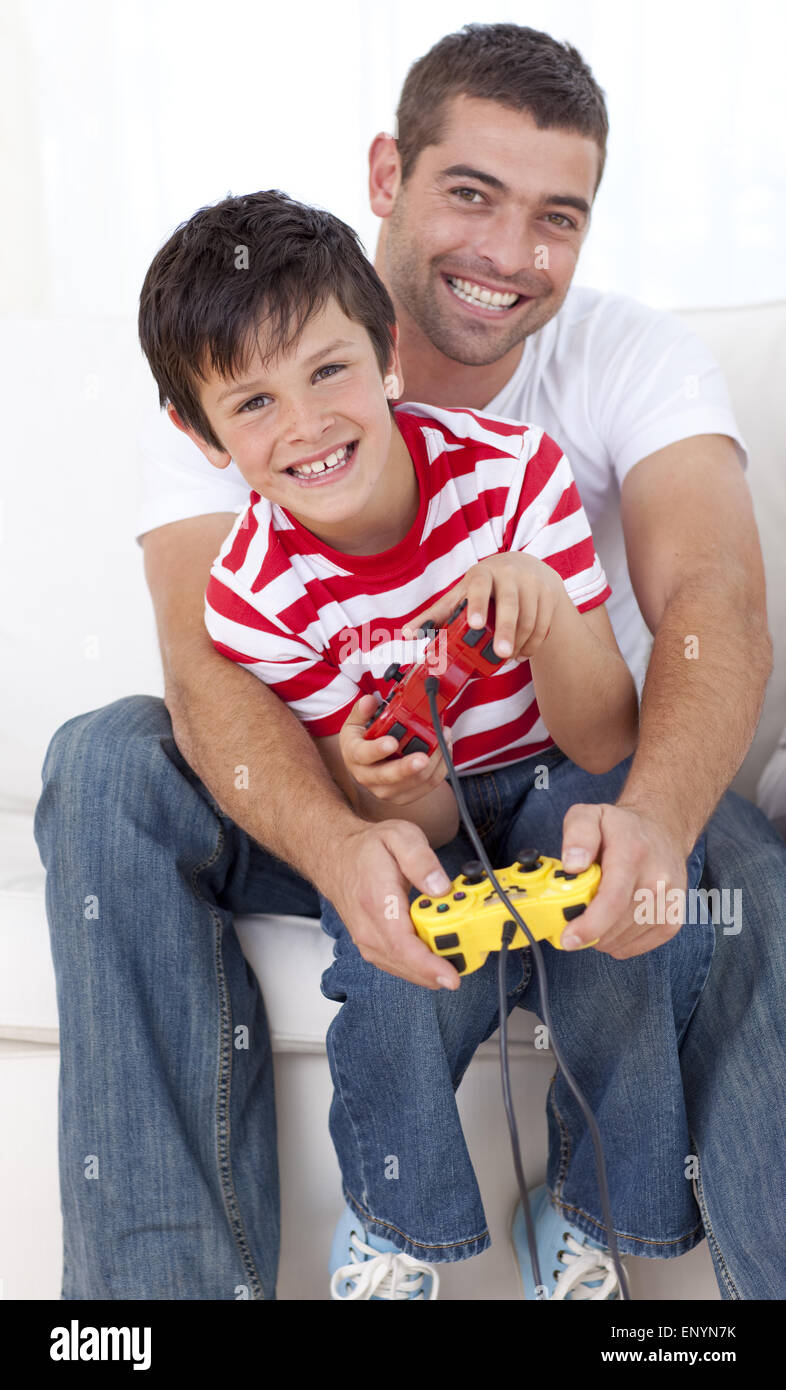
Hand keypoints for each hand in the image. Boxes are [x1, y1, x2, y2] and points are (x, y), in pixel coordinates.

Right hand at [322, 817, 461, 989]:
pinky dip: (418, 967)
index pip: (402, 945)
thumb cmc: (367, 848)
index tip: (452, 977)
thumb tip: (441, 888)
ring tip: (454, 957)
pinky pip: (396, 964)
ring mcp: (366, 940)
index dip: (429, 966)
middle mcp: (368, 927)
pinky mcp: (369, 945)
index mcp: (377, 901)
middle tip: (466, 959)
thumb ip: (422, 861)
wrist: (336, 854)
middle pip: (406, 963)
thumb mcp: (400, 837)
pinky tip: (434, 959)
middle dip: (439, 969)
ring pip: (401, 968)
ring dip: (429, 971)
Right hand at [340, 693, 453, 805]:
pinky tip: (444, 748)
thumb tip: (369, 701)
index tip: (392, 742)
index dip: (378, 749)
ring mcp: (387, 790)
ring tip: (443, 736)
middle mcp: (368, 777)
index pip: (363, 755)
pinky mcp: (404, 796)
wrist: (366, 768)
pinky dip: (441, 767)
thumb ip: (362, 711)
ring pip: (415, 781)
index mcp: (354, 756)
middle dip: (409, 767)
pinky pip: (428, 785)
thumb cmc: (362, 743)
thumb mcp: (355, 724)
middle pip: (390, 776)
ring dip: (434, 760)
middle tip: (424, 756)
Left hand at [403, 553, 564, 661]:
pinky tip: (521, 653)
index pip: (481, 586)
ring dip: (518, 644)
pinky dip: (532, 645)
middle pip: (511, 604)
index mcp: (483, 574)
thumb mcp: (461, 594)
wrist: (527, 568)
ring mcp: (533, 584)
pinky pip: (543, 626)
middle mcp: (510, 575)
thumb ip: (437, 614)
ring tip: (506, 657)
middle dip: (506, 631)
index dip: (478, 604)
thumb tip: (408, 634)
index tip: (475, 625)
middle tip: (501, 654)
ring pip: (529, 619)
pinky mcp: (549, 596)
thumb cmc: (486, 585)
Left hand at [557, 802, 691, 958]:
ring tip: (596, 911)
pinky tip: (612, 921)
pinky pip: (637, 947)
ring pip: (623, 940)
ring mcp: (668, 903)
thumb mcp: (590, 815)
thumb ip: (577, 835)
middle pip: (615, 925)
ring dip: (601, 935)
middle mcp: (657, 880)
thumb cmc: (621, 828)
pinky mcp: (673, 920)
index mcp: (633, 853)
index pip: (612, 900)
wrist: (663, 830)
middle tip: (573, 915)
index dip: (588, 926)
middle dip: (586, 929)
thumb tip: (572, 865)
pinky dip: (618, 942)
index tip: (568, 938)